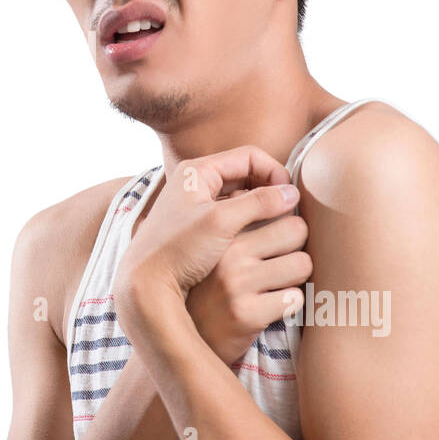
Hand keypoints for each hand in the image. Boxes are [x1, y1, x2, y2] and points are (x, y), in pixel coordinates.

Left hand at [112, 145, 299, 309]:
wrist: (146, 283)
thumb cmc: (178, 249)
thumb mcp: (221, 222)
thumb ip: (259, 203)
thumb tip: (292, 193)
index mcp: (197, 171)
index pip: (249, 156)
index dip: (275, 172)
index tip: (290, 197)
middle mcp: (195, 182)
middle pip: (246, 174)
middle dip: (270, 190)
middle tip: (287, 212)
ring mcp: (196, 204)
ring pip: (240, 196)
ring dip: (261, 207)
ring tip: (276, 225)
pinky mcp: (198, 226)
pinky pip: (232, 215)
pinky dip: (249, 221)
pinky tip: (257, 238)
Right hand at [186, 185, 310, 364]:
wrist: (187, 335)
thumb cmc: (211, 285)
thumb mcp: (218, 245)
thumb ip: (244, 217)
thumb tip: (286, 193)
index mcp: (223, 229)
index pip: (277, 206)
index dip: (285, 220)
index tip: (278, 235)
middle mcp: (228, 252)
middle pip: (298, 230)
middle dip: (295, 246)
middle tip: (279, 261)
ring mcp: (237, 283)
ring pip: (302, 264)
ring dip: (295, 276)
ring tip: (275, 283)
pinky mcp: (247, 314)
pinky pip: (295, 299)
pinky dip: (288, 304)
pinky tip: (269, 306)